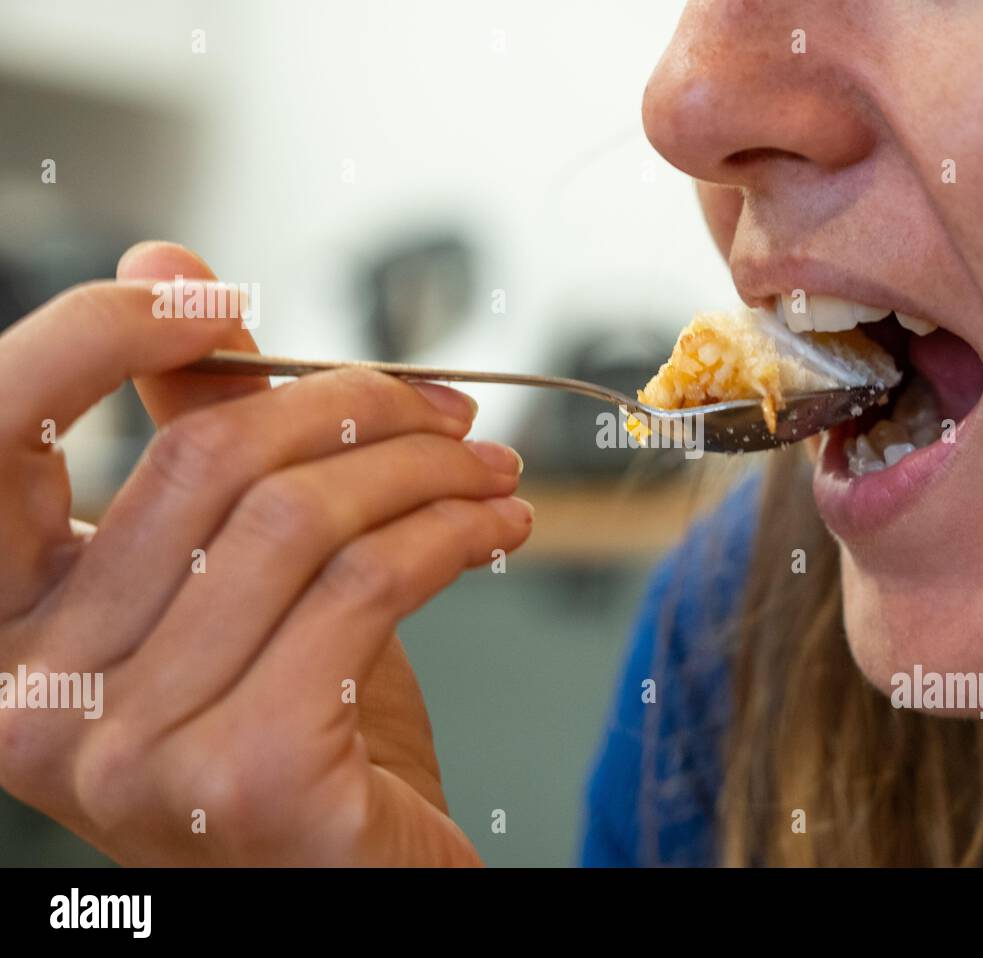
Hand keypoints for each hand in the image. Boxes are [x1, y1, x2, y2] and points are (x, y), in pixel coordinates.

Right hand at [0, 242, 531, 864]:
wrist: (358, 880)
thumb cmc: (298, 729)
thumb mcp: (236, 577)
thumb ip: (194, 428)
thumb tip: (163, 257)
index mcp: (6, 631)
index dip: (96, 335)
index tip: (213, 294)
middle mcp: (33, 700)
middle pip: (202, 462)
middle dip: (353, 405)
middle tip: (445, 410)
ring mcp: (132, 751)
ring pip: (298, 517)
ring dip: (424, 471)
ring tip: (488, 470)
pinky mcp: (249, 775)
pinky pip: (365, 585)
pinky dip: (453, 534)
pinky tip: (498, 528)